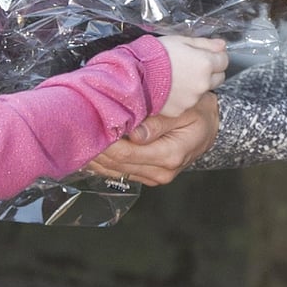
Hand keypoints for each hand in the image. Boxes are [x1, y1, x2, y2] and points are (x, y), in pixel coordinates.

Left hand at [88, 95, 218, 186]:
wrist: (210, 127)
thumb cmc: (199, 113)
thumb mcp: (185, 110)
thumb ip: (160, 122)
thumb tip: (136, 134)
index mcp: (170, 154)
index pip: (127, 153)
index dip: (105, 143)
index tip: (88, 126)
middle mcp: (161, 171)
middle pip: (117, 164)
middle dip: (95, 149)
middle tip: (75, 129)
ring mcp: (153, 176)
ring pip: (114, 171)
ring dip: (95, 157)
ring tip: (77, 138)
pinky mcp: (147, 175)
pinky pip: (119, 172)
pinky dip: (103, 162)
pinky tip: (90, 148)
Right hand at [157, 33, 227, 116]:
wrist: (132, 76)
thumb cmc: (153, 55)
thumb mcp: (179, 41)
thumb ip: (203, 44)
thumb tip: (221, 45)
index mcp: (205, 63)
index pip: (224, 60)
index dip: (215, 56)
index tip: (205, 55)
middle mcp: (202, 84)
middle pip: (218, 78)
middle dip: (210, 72)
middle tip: (191, 65)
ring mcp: (192, 99)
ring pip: (202, 91)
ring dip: (195, 84)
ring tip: (175, 77)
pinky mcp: (180, 110)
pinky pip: (187, 102)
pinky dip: (182, 96)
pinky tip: (169, 88)